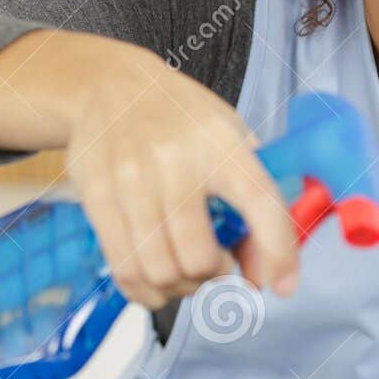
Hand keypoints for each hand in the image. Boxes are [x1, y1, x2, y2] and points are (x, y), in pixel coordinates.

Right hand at [63, 46, 300, 310]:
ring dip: (180, 287)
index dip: (277, 251)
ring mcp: (129, 180)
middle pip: (197, 257)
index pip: (260, 202)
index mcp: (222, 144)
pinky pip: (123, 268)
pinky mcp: (96, 197)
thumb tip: (261, 276)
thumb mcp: (232, 141)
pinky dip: (146, 291)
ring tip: (186, 273)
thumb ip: (254, 204)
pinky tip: (158, 281)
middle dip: (213, 276)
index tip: (283, 286)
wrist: (112, 87)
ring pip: (159, 270)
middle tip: (216, 266)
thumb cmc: (184, 120)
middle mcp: (175, 161)